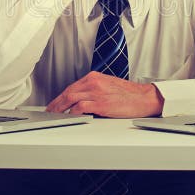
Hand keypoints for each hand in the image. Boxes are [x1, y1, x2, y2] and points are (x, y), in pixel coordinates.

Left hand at [46, 71, 164, 117]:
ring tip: (55, 116)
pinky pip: (80, 108)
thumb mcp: (108, 86)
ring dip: (60, 109)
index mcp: (95, 77)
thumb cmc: (129, 94)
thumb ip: (94, 90)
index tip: (55, 104)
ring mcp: (97, 92)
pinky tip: (69, 117)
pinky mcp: (101, 103)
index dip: (60, 97)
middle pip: (68, 92)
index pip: (72, 87)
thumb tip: (80, 99)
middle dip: (56, 104)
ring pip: (71, 99)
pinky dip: (72, 113)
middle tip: (49, 112)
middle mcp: (94, 82)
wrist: (145, 98)